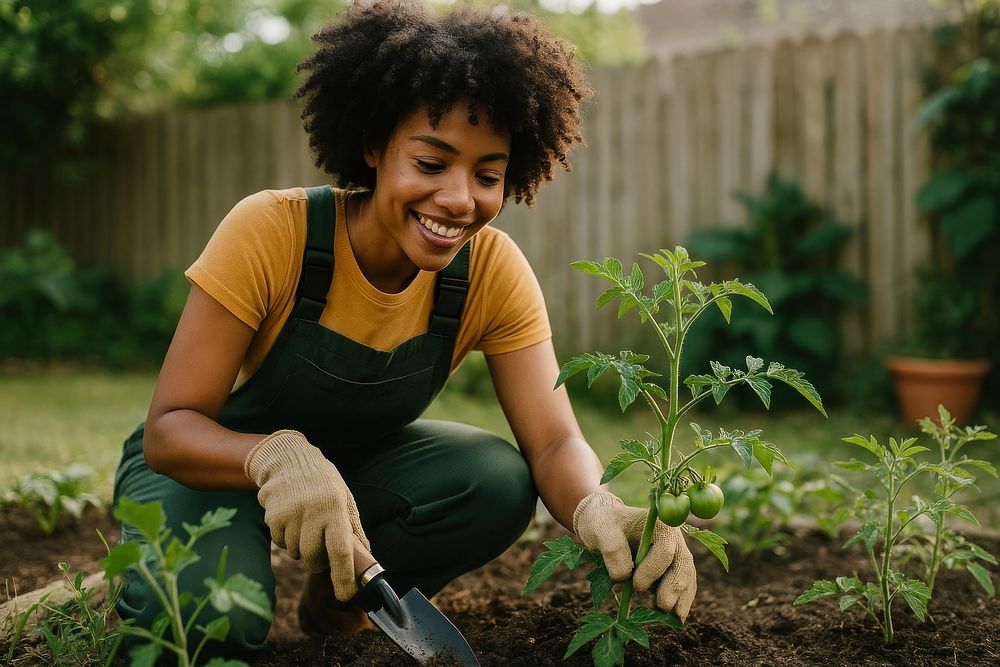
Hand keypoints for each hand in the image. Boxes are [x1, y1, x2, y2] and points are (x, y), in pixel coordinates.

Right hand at [244, 430, 369, 600]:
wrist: (287, 459)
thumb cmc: (322, 482)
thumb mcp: (344, 498)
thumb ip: (353, 528)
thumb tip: (367, 556)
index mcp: (335, 509)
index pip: (341, 551)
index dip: (344, 577)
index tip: (346, 595)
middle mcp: (313, 512)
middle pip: (315, 559)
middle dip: (318, 560)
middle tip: (319, 542)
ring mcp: (290, 515)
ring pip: (295, 553)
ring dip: (300, 547)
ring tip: (304, 522)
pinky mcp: (272, 517)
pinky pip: (279, 543)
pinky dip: (285, 538)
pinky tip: (290, 518)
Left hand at [573, 491, 696, 621]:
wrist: (602, 523)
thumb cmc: (602, 524)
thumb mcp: (600, 529)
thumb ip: (612, 548)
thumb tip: (624, 577)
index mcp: (658, 525)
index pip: (664, 551)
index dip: (653, 570)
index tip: (636, 586)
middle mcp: (672, 538)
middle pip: (683, 565)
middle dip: (674, 588)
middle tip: (663, 606)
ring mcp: (675, 553)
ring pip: (686, 576)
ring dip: (681, 598)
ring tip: (673, 618)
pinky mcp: (671, 567)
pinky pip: (683, 584)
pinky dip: (681, 600)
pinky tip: (674, 616)